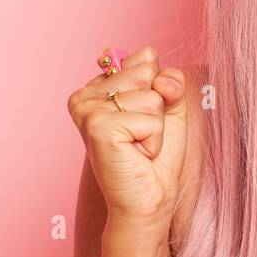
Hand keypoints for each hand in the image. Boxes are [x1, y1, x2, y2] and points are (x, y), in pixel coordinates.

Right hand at [67, 45, 187, 222]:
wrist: (149, 199)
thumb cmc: (156, 156)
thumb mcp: (170, 107)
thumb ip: (170, 80)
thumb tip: (162, 78)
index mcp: (97, 86)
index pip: (144, 57)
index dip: (159, 88)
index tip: (143, 117)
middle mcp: (85, 94)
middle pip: (147, 71)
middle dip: (157, 107)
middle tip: (141, 134)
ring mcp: (87, 110)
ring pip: (151, 95)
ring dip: (156, 126)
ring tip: (138, 145)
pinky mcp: (98, 127)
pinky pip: (151, 118)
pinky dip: (154, 140)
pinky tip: (136, 154)